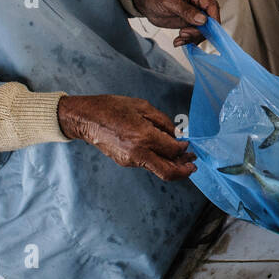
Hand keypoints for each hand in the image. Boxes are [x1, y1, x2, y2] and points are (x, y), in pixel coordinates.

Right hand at [58, 94, 194, 179]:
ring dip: (172, 166)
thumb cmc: (112, 107)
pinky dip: (159, 161)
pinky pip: (147, 164)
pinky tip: (162, 152)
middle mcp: (138, 153)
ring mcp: (130, 160)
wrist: (85, 119)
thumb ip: (163, 122)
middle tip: (193, 165)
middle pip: (168, 172)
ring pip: (158, 170)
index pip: (173, 150)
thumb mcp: (142, 107)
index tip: (188, 143)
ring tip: (182, 158)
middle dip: (184, 171)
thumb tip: (177, 135)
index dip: (184, 148)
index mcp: (144, 137)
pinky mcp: (125, 162)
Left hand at [130, 0, 220, 45]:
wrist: (144, 1)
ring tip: (179, 39)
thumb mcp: (169, 1)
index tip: (209, 31)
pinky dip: (188, 40)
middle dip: (200, 31)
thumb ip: (186, 11)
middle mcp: (198, 3)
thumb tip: (203, 20)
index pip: (212, 5)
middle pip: (210, 20)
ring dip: (193, 37)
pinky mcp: (189, 23)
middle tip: (183, 34)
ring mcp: (195, 14)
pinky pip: (194, 34)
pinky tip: (178, 41)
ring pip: (203, 29)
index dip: (214, 19)